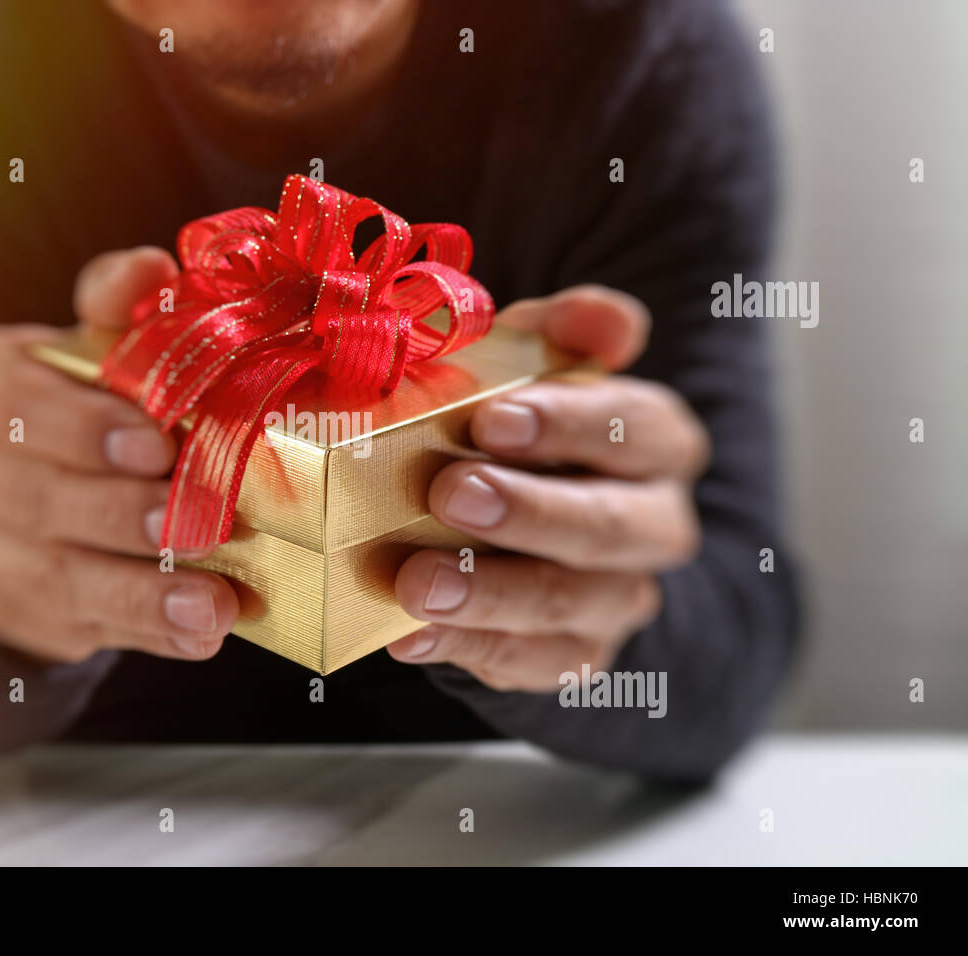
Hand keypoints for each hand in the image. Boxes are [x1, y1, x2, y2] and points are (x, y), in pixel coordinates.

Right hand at [0, 247, 238, 663]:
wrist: (44, 487)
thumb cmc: (87, 402)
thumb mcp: (97, 348)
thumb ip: (119, 307)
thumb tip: (148, 271)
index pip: (3, 399)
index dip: (77, 424)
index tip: (156, 444)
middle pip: (23, 495)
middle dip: (116, 513)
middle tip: (197, 525)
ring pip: (44, 574)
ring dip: (137, 592)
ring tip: (209, 605)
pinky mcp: (0, 607)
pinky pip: (64, 628)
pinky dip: (138, 630)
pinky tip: (195, 633)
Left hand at [388, 286, 708, 690]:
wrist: (513, 526)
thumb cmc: (510, 433)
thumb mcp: (525, 369)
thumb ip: (553, 335)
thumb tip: (601, 318)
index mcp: (650, 440)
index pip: (636, 425)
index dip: (570, 423)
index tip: (492, 419)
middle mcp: (652, 523)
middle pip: (611, 524)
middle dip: (529, 511)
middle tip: (450, 493)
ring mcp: (617, 597)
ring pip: (571, 603)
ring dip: (491, 592)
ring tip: (418, 581)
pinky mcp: (576, 654)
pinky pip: (532, 662)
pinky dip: (467, 649)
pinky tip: (409, 636)